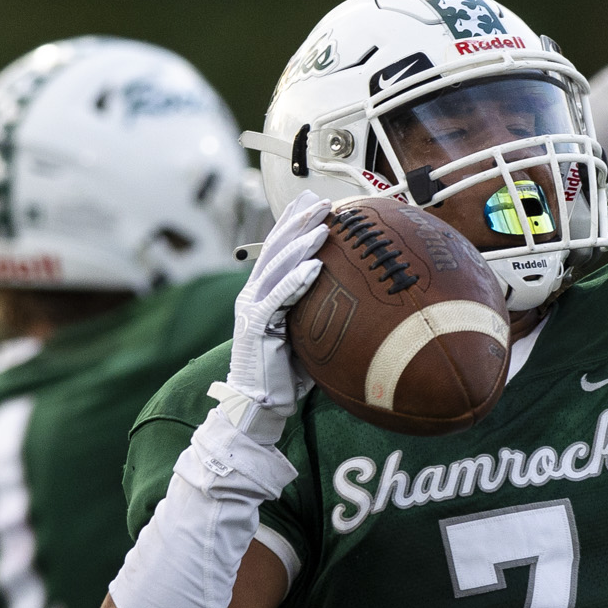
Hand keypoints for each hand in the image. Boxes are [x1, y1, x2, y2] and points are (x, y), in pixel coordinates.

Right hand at [210, 190, 328, 442]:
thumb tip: (356, 300)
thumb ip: (318, 313)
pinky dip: (296, 281)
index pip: (278, 249)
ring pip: (276, 267)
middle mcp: (253, 294)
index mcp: (263, 292)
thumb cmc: (287, 374)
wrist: (260, 406)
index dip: (293, 223)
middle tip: (322, 202)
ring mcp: (252, 308)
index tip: (314, 201)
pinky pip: (277, 299)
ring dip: (300, 244)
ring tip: (322, 226)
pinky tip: (314, 266)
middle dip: (298, 222)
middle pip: (276, 249)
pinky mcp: (256, 327)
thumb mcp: (305, 335)